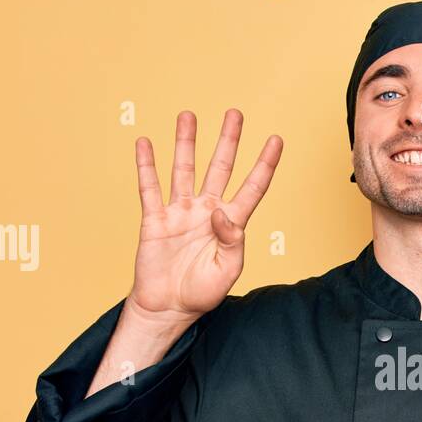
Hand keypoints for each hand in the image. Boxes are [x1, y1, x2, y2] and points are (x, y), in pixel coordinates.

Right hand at [128, 109, 282, 323]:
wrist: (168, 308)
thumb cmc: (202, 293)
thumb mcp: (228, 270)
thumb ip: (232, 241)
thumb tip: (220, 211)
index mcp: (230, 223)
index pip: (252, 187)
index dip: (265, 164)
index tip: (276, 139)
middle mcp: (206, 211)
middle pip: (220, 168)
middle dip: (228, 141)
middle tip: (234, 113)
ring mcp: (180, 212)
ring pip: (184, 169)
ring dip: (186, 143)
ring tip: (188, 116)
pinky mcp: (155, 220)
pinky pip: (150, 188)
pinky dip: (146, 166)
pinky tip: (145, 143)